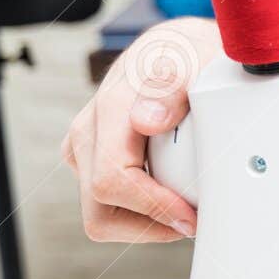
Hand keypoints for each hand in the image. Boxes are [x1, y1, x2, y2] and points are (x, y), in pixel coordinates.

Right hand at [60, 17, 221, 241]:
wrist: (169, 51)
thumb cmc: (181, 57)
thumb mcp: (189, 62)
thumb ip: (170, 89)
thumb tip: (147, 121)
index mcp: (109, 111)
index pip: (112, 182)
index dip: (153, 209)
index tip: (191, 217)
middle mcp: (88, 134)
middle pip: (100, 213)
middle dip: (149, 226)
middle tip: (192, 220)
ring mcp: (86, 151)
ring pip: (103, 215)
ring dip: (146, 222)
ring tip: (185, 205)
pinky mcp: (93, 163)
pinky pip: (111, 206)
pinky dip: (143, 211)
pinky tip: (173, 193)